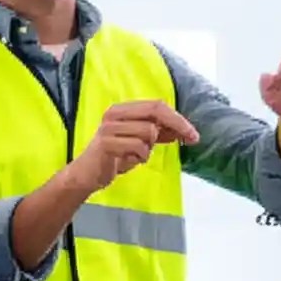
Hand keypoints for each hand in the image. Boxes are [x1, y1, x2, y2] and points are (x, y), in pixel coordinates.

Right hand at [67, 100, 199, 192]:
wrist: (86, 175)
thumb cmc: (113, 157)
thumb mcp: (139, 142)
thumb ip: (158, 133)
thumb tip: (184, 131)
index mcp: (123, 109)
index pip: (157, 105)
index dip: (178, 118)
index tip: (193, 134)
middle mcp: (115, 114)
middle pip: (156, 111)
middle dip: (178, 125)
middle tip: (192, 139)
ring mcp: (109, 127)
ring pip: (148, 132)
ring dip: (149, 148)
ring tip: (136, 155)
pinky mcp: (106, 143)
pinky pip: (138, 147)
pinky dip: (140, 157)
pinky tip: (129, 161)